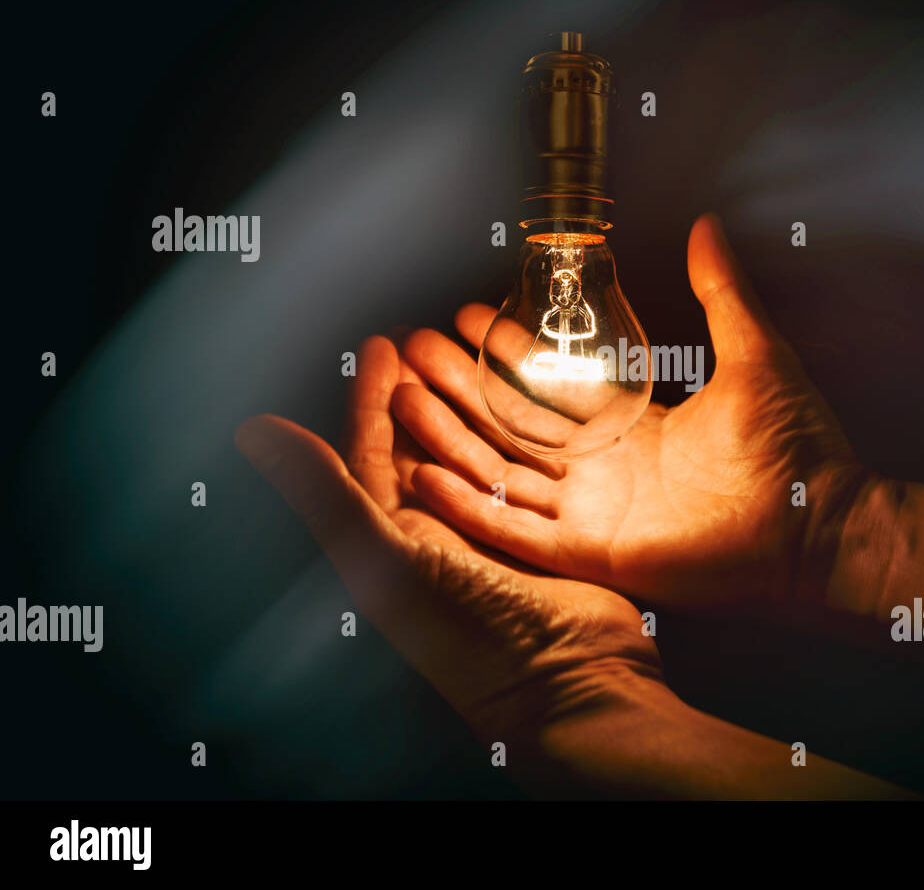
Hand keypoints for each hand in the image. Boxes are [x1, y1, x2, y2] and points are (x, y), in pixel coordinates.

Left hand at [235, 336, 663, 753]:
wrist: (571, 682)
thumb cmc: (471, 632)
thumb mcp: (388, 557)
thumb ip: (326, 491)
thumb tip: (254, 432)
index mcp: (391, 543)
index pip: (369, 457)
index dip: (369, 400)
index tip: (381, 346)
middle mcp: (435, 537)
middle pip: (418, 448)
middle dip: (416, 392)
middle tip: (422, 338)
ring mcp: (491, 537)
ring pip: (470, 454)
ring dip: (465, 406)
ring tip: (470, 357)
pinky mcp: (542, 537)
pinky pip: (522, 473)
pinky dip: (520, 436)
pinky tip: (532, 407)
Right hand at [393, 214, 871, 613]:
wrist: (818, 523)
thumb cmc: (796, 446)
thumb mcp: (751, 350)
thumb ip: (719, 290)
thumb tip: (706, 225)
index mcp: (636, 425)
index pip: (553, 384)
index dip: (510, 351)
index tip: (466, 315)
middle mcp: (606, 469)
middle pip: (514, 423)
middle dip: (462, 385)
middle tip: (414, 349)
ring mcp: (595, 511)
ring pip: (503, 469)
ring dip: (451, 436)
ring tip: (399, 399)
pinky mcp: (593, 550)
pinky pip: (516, 528)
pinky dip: (470, 506)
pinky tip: (423, 476)